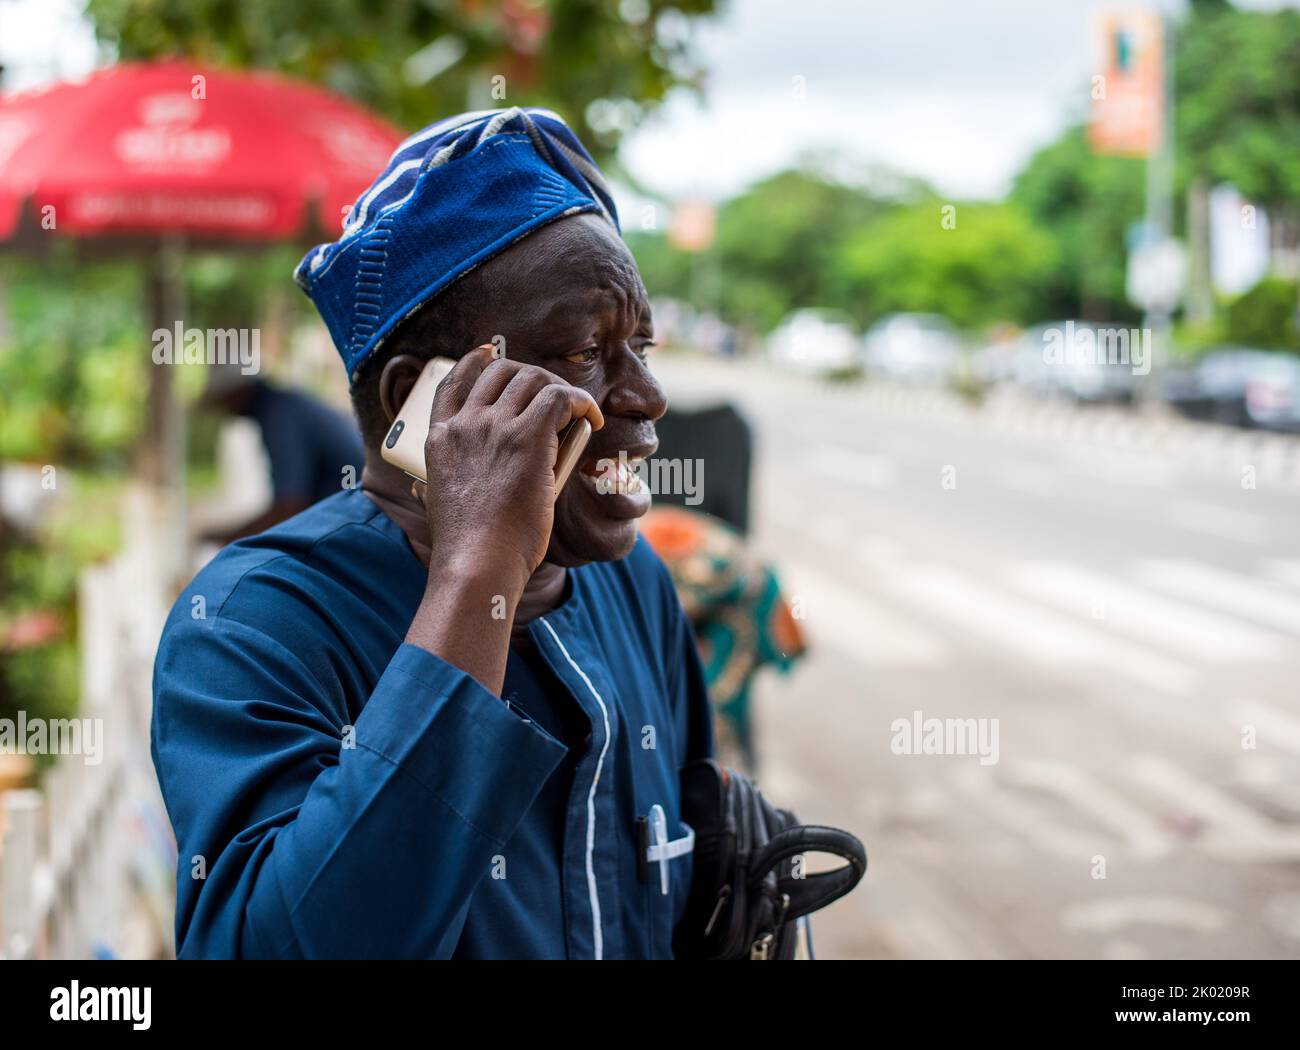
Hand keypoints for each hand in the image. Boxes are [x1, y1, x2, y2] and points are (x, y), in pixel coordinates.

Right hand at [418, 345, 603, 588]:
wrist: (477, 562)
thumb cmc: (469, 547)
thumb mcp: (442, 501)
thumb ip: (449, 479)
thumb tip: (459, 479)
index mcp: (438, 439)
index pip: (453, 381)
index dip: (475, 361)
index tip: (489, 354)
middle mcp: (464, 425)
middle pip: (501, 372)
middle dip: (532, 376)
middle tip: (555, 396)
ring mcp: (494, 427)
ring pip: (534, 380)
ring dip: (561, 390)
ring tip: (578, 412)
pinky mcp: (527, 437)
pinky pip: (562, 397)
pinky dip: (582, 402)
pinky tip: (593, 419)